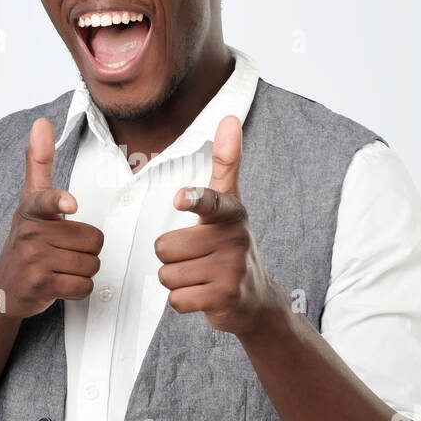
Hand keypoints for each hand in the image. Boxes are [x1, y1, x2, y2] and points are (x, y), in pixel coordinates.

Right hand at [0, 118, 103, 319]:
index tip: (70, 204)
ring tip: (60, 267)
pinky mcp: (40, 287)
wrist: (3, 287)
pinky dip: (79, 289)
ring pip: (90, 264)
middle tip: (63, 251)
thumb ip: (38, 162)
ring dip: (83, 270)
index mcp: (31, 210)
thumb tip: (41, 122)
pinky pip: (83, 286)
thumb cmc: (25, 241)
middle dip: (85, 250)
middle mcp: (30, 234)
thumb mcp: (29, 200)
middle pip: (92, 240)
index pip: (46, 201)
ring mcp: (34, 262)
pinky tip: (60, 284)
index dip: (59, 202)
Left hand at [154, 115, 282, 336]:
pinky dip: (183, 301)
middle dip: (172, 258)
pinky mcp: (225, 298)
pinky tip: (203, 295)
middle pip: (165, 247)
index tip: (181, 197)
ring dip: (177, 280)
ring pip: (167, 275)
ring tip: (201, 277)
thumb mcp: (229, 205)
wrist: (255, 298)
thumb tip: (230, 118)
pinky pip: (177, 299)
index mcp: (231, 213)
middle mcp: (234, 238)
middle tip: (197, 260)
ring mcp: (232, 269)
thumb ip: (226, 164)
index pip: (210, 202)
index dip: (194, 200)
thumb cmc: (231, 247)